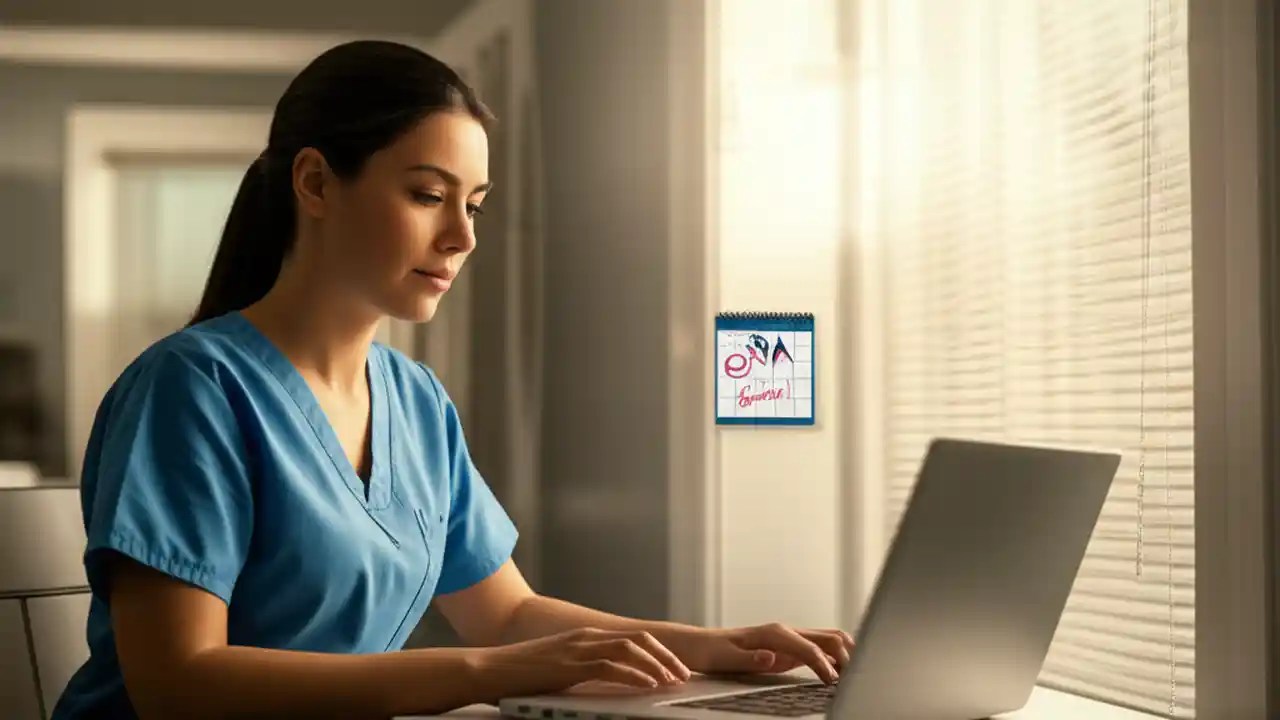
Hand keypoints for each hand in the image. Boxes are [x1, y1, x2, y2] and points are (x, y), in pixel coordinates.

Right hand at [475, 628, 692, 697]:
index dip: (659, 652)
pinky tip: (646, 685)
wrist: (489, 668)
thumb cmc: (522, 673)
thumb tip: (612, 682)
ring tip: (672, 681)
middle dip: (666, 657)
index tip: (676, 668)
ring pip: (630, 649)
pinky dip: (633, 675)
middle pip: (639, 639)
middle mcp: (586, 637)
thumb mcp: (562, 667)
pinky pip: (609, 667)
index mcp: (586, 636)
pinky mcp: (569, 665)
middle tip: (684, 675)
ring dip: (656, 665)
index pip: (634, 638)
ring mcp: (578, 649)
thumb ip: (586, 669)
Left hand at [665, 623, 854, 684]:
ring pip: (830, 640)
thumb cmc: (713, 652)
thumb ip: (751, 658)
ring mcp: (790, 639)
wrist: (702, 646)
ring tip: (858, 675)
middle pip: (830, 637)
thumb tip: (772, 657)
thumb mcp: (728, 658)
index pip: (811, 648)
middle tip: (859, 678)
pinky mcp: (790, 648)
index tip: (834, 683)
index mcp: (775, 633)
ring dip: (847, 654)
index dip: (826, 665)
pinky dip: (837, 658)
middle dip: (848, 655)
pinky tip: (843, 673)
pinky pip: (821, 650)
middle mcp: (786, 631)